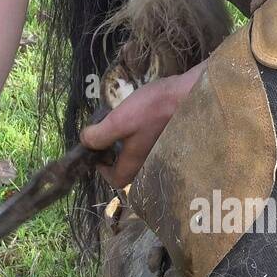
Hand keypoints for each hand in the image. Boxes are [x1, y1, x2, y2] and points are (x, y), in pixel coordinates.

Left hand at [80, 61, 205, 187]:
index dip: (103, 170)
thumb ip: (100, 135)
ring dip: (126, 144)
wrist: (191, 95)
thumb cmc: (155, 109)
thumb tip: (86, 142)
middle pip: (128, 168)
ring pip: (138, 156)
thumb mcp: (120, 120)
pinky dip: (139, 135)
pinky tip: (140, 116)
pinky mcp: (169, 138)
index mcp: (136, 161)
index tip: (97, 152)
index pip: (116, 180)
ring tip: (122, 122)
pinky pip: (149, 144)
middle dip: (115, 155)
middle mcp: (150, 162)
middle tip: (108, 134)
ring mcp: (161, 151)